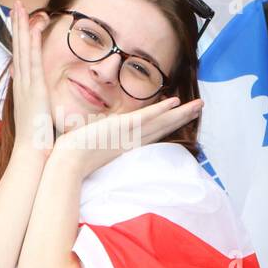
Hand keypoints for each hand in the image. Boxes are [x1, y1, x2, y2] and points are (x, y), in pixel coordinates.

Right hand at [10, 0, 54, 157]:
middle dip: (16, 25)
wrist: (32, 152)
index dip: (20, 37)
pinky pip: (34, 61)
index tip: (20, 20)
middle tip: (16, 4)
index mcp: (23, 88)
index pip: (21, 56)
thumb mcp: (38, 116)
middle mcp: (22, 83)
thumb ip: (39, 103)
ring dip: (22, 26)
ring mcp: (27, 84)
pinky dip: (33, 43)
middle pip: (18, 47)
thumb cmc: (37, 139)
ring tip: (20, 7)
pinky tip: (34, 26)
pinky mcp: (35, 88)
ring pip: (23, 49)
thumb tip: (41, 99)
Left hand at [52, 94, 203, 178]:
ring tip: (199, 104)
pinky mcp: (122, 129)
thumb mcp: (90, 143)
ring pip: (161, 122)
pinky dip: (160, 110)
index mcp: (127, 145)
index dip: (169, 123)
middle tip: (201, 106)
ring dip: (180, 113)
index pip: (153, 132)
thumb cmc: (74, 156)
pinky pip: (146, 118)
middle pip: (164, 127)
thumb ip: (98, 137)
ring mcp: (129, 135)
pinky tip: (174, 102)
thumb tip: (95, 132)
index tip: (182, 115)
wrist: (67, 164)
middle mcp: (132, 141)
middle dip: (183, 117)